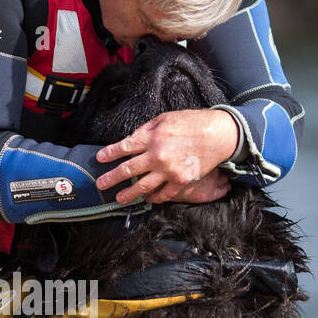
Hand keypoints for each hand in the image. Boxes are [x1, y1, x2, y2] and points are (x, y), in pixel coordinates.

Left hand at [95, 108, 240, 204]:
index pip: (124, 147)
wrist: (218, 134)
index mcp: (152, 137)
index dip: (109, 153)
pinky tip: (146, 199)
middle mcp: (157, 155)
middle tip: (100, 184)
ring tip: (118, 198)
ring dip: (128, 194)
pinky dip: (153, 198)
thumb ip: (146, 129)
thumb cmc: (192, 123)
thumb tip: (131, 139)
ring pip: (142, 187)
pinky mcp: (181, 181)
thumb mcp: (165, 118)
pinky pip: (163, 194)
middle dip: (111, 178)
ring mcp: (169, 171)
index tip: (99, 158)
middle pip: (128, 170)